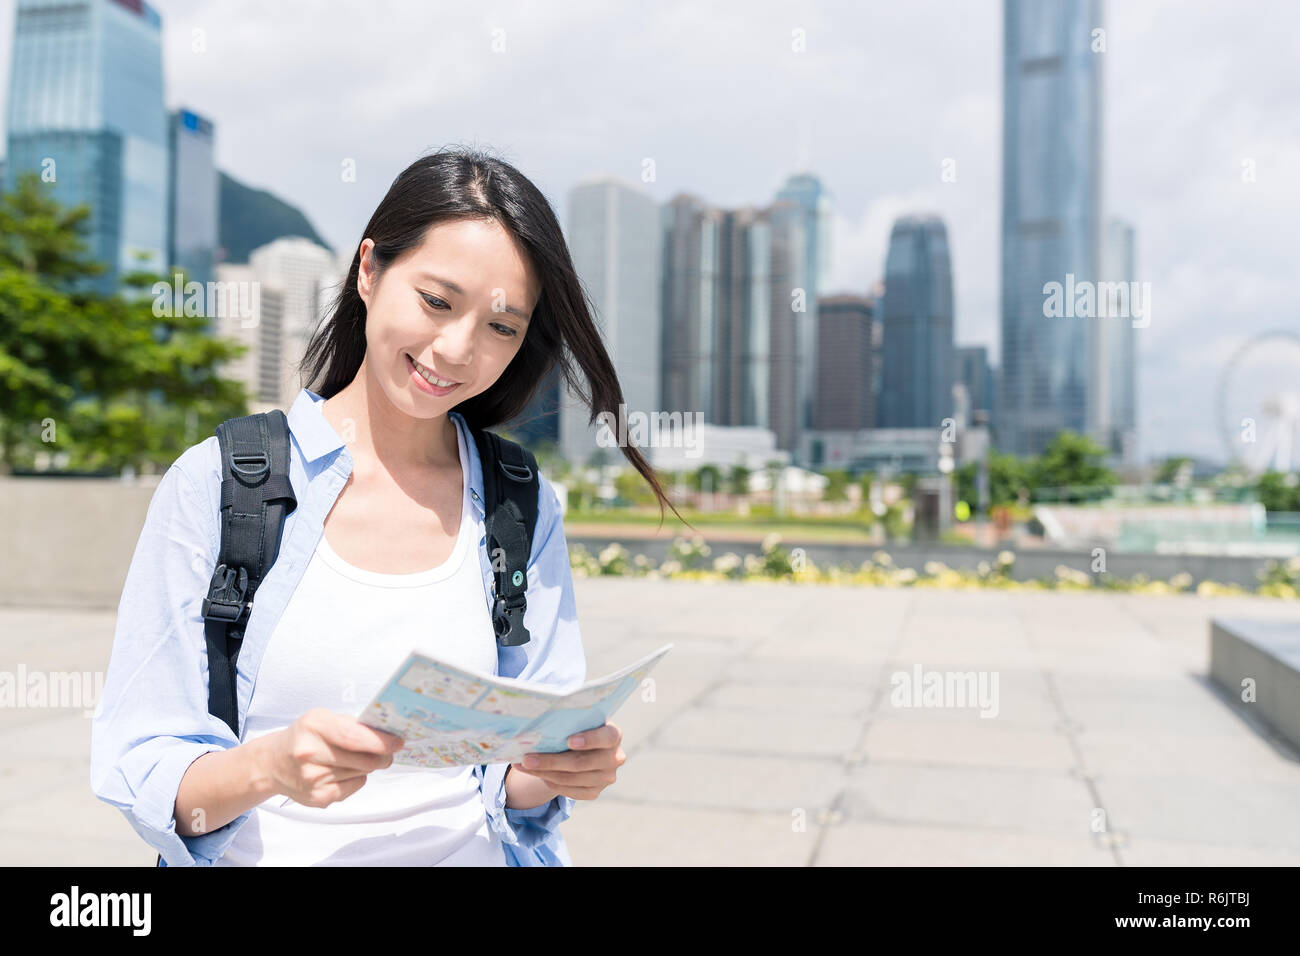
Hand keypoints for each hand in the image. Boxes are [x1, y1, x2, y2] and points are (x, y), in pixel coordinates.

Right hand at [265, 708, 404, 807]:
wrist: (274, 763)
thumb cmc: (305, 737)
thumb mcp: (323, 719)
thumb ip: (352, 725)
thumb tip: (387, 734)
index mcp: (313, 726)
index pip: (353, 736)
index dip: (380, 741)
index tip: (398, 742)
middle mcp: (309, 753)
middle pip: (363, 759)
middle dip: (382, 755)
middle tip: (387, 752)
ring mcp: (312, 779)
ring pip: (362, 773)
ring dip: (368, 766)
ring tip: (355, 758)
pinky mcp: (317, 798)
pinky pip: (354, 787)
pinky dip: (357, 778)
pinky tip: (342, 771)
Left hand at [510, 722, 625, 800]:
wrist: (585, 748)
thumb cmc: (578, 727)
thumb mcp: (579, 721)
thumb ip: (568, 722)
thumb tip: (535, 723)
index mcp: (614, 735)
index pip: (607, 737)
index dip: (590, 740)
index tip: (569, 740)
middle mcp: (615, 758)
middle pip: (581, 763)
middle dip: (551, 761)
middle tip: (527, 758)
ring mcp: (606, 778)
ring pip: (571, 779)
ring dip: (544, 773)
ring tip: (523, 765)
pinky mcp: (595, 792)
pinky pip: (569, 791)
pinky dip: (549, 782)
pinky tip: (536, 774)